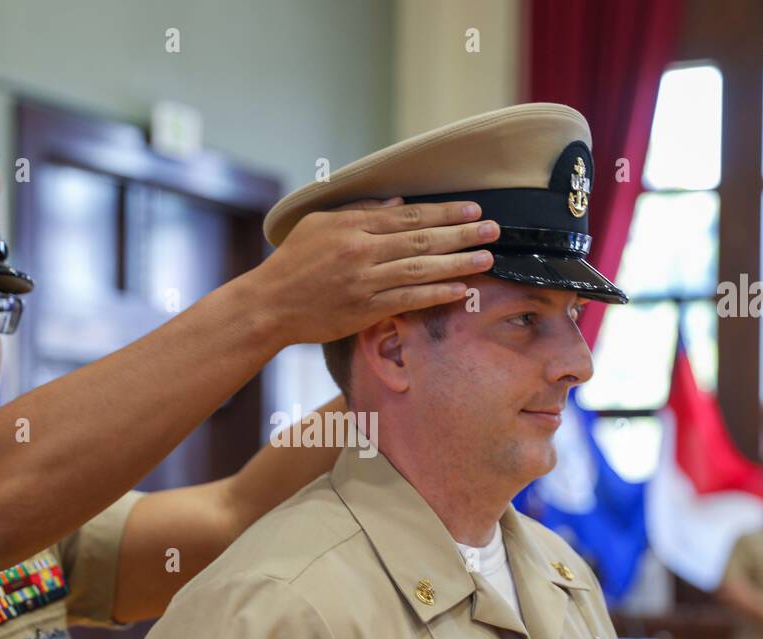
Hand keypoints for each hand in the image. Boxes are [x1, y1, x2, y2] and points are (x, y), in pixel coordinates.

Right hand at [238, 198, 499, 347]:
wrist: (270, 304)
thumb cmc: (292, 262)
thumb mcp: (320, 224)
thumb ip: (360, 211)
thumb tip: (398, 203)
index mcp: (353, 226)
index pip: (408, 216)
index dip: (444, 212)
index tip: (472, 209)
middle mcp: (361, 252)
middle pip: (421, 239)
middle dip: (462, 234)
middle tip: (493, 229)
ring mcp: (365, 282)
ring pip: (420, 269)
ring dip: (457, 263)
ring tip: (486, 258)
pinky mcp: (364, 310)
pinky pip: (408, 299)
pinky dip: (435, 294)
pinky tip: (460, 290)